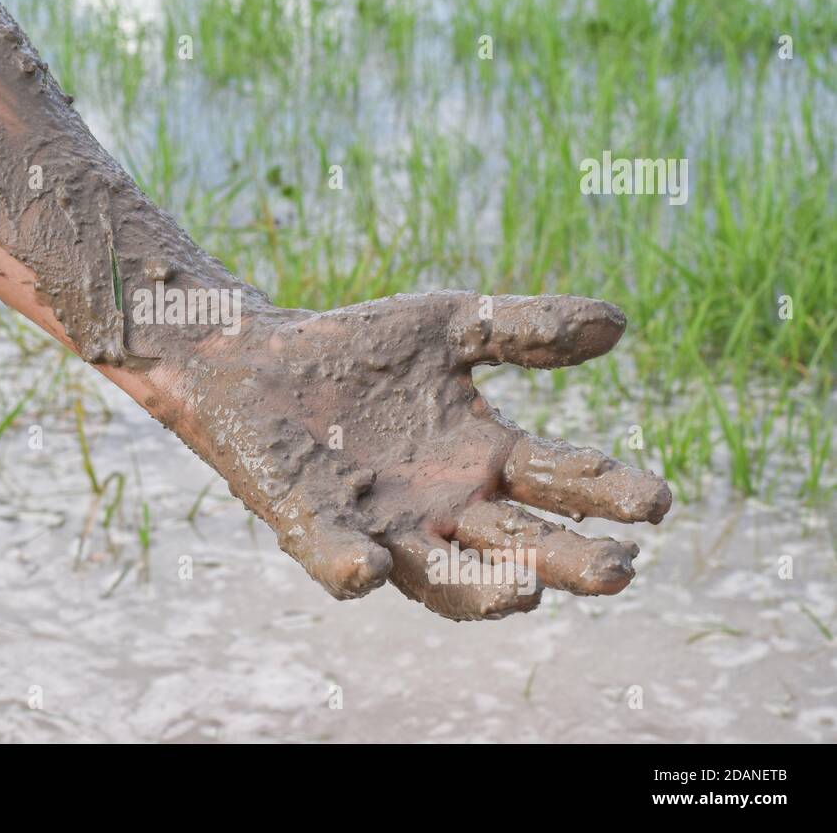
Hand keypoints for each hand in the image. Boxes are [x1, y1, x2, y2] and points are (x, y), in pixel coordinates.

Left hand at [183, 291, 670, 619]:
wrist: (258, 356)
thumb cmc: (358, 349)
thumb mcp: (449, 325)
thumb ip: (522, 329)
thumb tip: (619, 322)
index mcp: (484, 459)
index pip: (561, 482)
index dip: (607, 494)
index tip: (655, 501)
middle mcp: (443, 507)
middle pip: (517, 544)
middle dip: (567, 560)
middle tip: (618, 569)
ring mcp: (378, 523)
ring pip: (438, 577)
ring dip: (480, 590)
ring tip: (527, 592)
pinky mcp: (311, 522)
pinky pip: (333, 556)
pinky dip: (349, 567)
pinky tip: (369, 568)